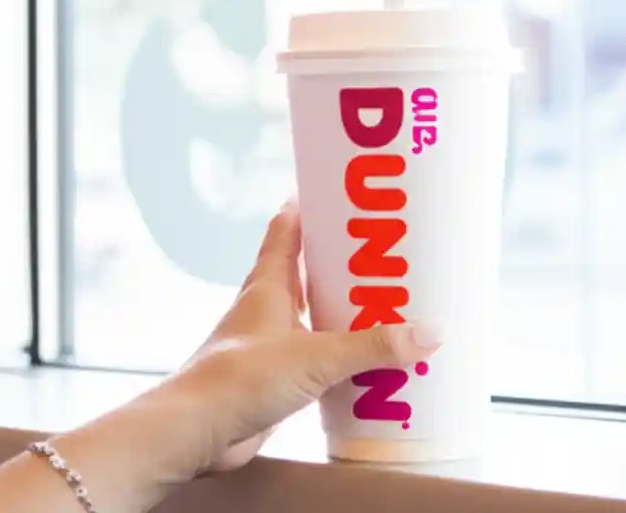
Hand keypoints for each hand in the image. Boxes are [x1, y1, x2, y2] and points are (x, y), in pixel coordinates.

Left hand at [56, 200, 440, 510]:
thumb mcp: (316, 357)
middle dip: (339, 265)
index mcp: (268, 287)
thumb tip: (427, 333)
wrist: (197, 432)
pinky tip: (364, 367)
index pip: (286, 233)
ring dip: (341, 314)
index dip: (307, 209)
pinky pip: (313, 361)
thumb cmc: (240, 379)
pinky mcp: (273, 382)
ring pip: (310, 319)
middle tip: (381, 256)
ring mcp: (267, 347)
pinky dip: (337, 359)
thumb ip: (372, 346)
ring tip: (385, 310)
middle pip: (304, 274)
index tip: (335, 193)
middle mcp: (266, 311)